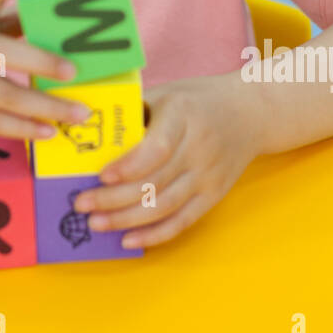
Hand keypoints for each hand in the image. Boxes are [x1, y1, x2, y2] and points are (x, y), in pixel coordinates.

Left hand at [71, 71, 262, 247]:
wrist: (251, 113)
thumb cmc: (197, 100)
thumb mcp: (166, 93)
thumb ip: (134, 112)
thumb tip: (90, 134)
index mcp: (183, 116)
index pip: (158, 148)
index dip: (129, 165)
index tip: (101, 175)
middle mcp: (198, 148)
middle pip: (155, 182)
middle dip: (114, 198)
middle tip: (81, 204)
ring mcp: (208, 175)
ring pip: (165, 206)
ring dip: (127, 220)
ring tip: (96, 223)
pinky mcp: (214, 195)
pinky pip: (183, 221)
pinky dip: (155, 235)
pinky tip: (128, 240)